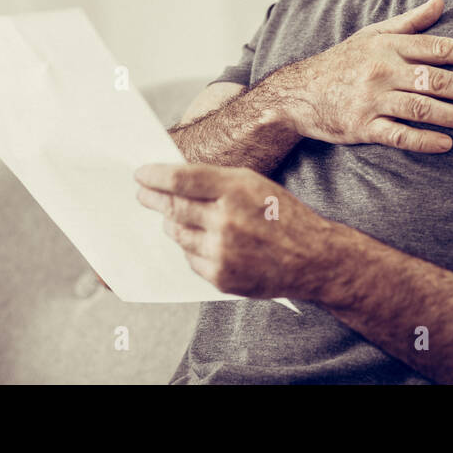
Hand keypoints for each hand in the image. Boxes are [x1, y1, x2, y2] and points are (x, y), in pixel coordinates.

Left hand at [134, 162, 337, 299]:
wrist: (312, 258)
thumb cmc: (282, 215)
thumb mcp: (254, 184)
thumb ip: (216, 182)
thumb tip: (176, 180)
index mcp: (235, 190)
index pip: (180, 180)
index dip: (155, 176)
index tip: (141, 175)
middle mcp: (226, 220)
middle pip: (173, 207)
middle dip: (152, 199)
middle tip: (143, 194)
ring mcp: (222, 251)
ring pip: (177, 234)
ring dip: (170, 224)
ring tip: (171, 218)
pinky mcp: (220, 277)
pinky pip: (190, 258)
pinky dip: (190, 247)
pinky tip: (199, 240)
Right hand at [268, 0, 452, 152]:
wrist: (299, 93)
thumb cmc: (343, 62)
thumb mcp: (373, 34)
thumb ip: (411, 21)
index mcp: (389, 46)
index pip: (437, 47)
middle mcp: (382, 71)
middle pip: (436, 79)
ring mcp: (372, 100)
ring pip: (422, 108)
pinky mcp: (362, 127)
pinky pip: (397, 135)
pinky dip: (422, 140)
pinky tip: (446, 144)